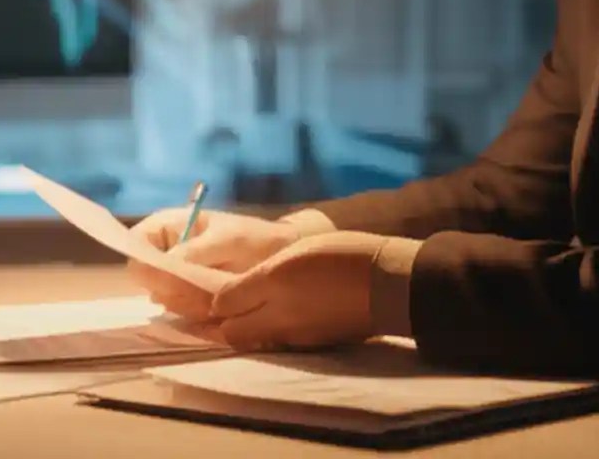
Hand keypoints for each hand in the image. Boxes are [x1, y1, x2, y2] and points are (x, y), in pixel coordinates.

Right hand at [127, 208, 299, 318]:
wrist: (280, 258)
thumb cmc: (254, 239)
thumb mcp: (226, 240)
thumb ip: (193, 253)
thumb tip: (162, 268)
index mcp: (166, 227)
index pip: (135, 247)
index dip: (147, 265)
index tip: (170, 277)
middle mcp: (164, 252)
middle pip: (147, 280)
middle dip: (175, 288)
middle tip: (206, 285)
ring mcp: (174, 278)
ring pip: (164, 299)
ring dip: (191, 301)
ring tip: (220, 289)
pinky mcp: (187, 300)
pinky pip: (181, 313)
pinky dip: (200, 312)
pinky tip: (220, 302)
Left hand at [208, 231, 386, 350]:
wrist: (389, 283)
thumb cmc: (341, 257)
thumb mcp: (291, 255)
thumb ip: (254, 280)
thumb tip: (221, 301)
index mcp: (272, 288)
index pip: (223, 306)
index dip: (212, 301)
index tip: (209, 292)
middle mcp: (279, 319)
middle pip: (234, 333)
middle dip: (223, 323)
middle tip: (221, 308)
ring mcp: (297, 335)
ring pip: (256, 338)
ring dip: (247, 328)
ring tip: (246, 311)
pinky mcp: (314, 342)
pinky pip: (279, 341)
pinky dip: (270, 332)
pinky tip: (277, 316)